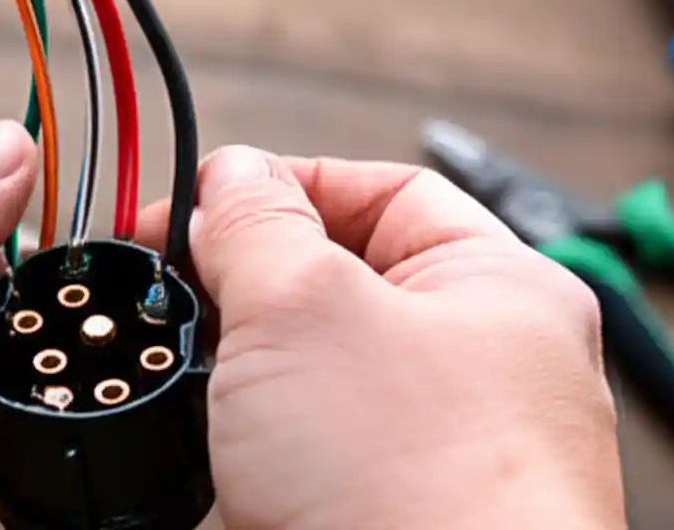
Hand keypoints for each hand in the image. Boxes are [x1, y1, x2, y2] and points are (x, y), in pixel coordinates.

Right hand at [139, 147, 625, 529]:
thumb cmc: (416, 494)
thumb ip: (258, 221)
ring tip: (189, 370)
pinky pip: (299, 448)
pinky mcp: (376, 511)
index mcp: (499, 290)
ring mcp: (427, 449)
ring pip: (309, 373)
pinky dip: (248, 437)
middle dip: (249, 279)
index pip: (385, 191)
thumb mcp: (305, 308)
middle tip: (175, 284)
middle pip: (339, 281)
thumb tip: (230, 176)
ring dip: (240, 365)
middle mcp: (475, 368)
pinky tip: (211, 443)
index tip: (200, 201)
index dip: (286, 184)